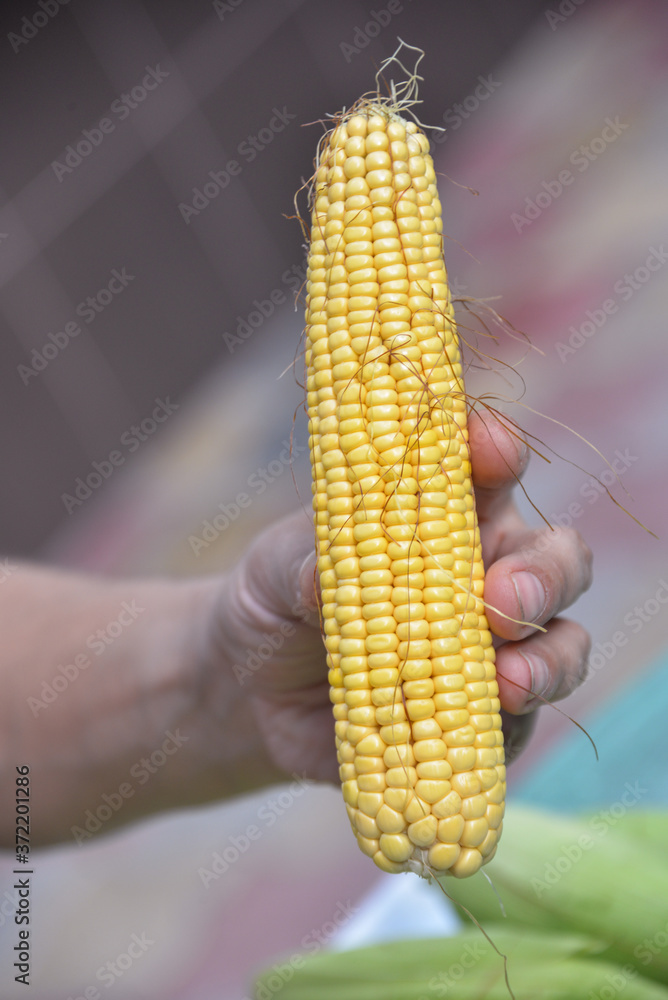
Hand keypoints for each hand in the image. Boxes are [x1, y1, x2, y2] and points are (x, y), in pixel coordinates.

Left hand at [209, 412, 592, 788]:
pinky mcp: (484, 719)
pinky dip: (515, 726)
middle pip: (554, 559)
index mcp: (442, 514)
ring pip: (561, 643)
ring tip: (511, 682)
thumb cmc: (276, 601)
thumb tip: (326, 583)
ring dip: (549, 659)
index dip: (497, 450)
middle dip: (544, 573)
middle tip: (504, 599)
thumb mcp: (274, 569)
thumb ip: (302, 565)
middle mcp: (484, 575)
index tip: (491, 449)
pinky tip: (492, 726)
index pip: (487, 467)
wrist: (256, 695)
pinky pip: (522, 725)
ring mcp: (493, 651)